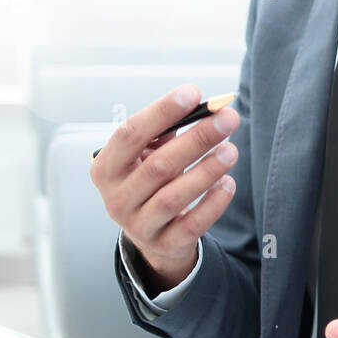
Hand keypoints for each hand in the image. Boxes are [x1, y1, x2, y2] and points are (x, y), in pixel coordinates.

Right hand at [89, 84, 239, 293]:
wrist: (152, 233)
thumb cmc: (150, 182)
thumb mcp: (148, 155)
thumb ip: (168, 131)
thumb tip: (206, 107)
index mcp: (107, 168)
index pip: (130, 134)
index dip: (162, 112)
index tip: (193, 93)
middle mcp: (116, 198)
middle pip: (158, 165)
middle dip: (196, 139)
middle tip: (226, 119)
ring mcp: (138, 225)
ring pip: (173, 196)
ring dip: (206, 170)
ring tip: (231, 150)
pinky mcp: (164, 244)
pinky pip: (192, 224)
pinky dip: (213, 203)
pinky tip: (228, 183)